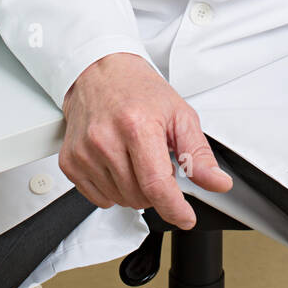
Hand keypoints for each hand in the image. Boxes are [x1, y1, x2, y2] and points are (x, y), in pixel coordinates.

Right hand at [60, 52, 232, 229]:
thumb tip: (217, 183)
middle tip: (156, 160)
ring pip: (120, 200)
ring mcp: (84, 151)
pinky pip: (99, 198)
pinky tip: (117, 163)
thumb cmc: (138, 89)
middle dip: (156, 189)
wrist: (100, 71)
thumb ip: (199, 154)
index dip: (174, 208)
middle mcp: (106, 139)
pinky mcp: (70, 160)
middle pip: (140, 196)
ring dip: (135, 189)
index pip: (156, 185)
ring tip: (135, 157)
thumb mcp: (179, 114)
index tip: (185, 217)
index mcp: (136, 125)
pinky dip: (114, 190)